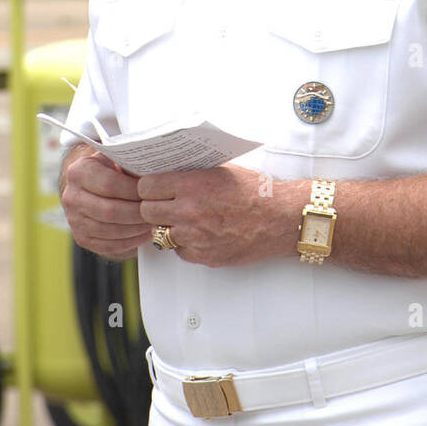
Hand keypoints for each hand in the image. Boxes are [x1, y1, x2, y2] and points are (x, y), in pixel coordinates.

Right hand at [60, 147, 151, 259]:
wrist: (91, 187)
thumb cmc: (112, 170)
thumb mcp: (116, 159)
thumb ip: (129, 163)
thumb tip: (154, 174)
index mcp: (78, 172)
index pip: (109, 184)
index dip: (134, 190)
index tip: (152, 192)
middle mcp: (71, 197)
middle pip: (109, 210)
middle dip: (138, 212)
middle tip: (157, 211)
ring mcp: (74, 220)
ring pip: (110, 230)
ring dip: (136, 228)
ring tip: (154, 222)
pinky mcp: (81, 238)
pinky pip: (109, 245)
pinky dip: (131, 241)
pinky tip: (145, 234)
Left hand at [137, 165, 302, 267]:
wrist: (280, 219)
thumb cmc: (256, 192)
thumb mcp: (222, 170)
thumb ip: (192, 173)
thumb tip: (168, 171)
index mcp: (191, 185)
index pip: (146, 187)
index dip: (147, 188)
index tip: (152, 188)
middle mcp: (189, 212)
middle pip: (147, 212)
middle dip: (153, 208)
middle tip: (165, 205)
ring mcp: (195, 237)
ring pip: (161, 234)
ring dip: (169, 227)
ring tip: (186, 220)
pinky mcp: (203, 256)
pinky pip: (179, 251)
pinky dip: (185, 244)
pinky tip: (200, 234)